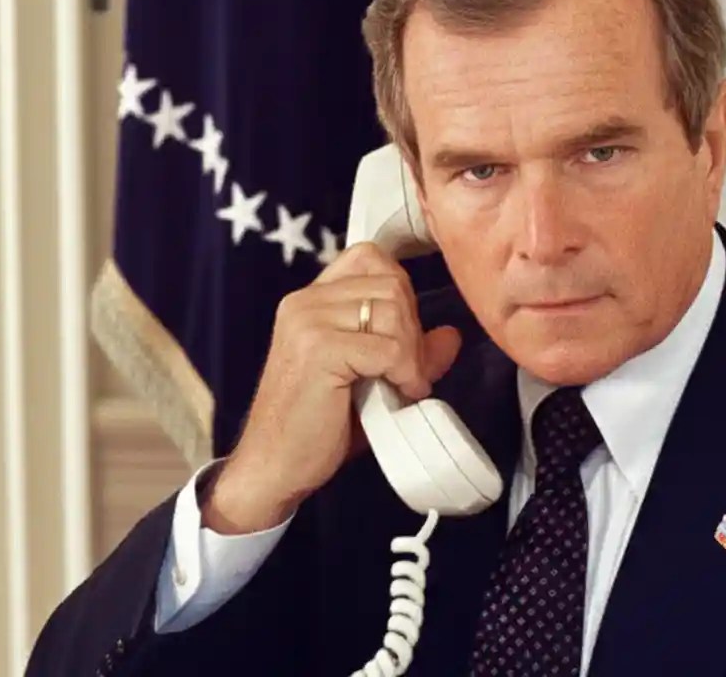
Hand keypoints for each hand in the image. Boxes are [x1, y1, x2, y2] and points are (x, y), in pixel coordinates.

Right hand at [203, 243, 462, 533]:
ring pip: (393, 310)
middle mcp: (304, 301)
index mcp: (310, 300)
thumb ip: (407, 352)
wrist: (274, 467)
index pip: (371, 258)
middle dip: (413, 329)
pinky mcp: (318, 349)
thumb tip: (450, 335)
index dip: (401, 293)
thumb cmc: (316, 427)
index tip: (403, 337)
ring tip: (403, 385)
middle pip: (392, 283)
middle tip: (409, 372)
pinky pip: (388, 347)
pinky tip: (400, 394)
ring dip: (411, 353)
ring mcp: (308, 321)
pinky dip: (406, 372)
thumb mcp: (369, 381)